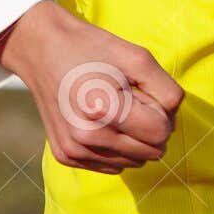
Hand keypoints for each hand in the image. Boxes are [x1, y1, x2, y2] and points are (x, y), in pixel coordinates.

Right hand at [0, 1, 183, 173]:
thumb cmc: (92, 48)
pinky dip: (116, 147)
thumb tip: (171, 122)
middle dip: (149, 127)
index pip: (161, 133)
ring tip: (113, 108)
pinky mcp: (66, 156)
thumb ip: (167, 92)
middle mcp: (85, 137)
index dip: (161, 113)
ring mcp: (74, 150)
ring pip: (134, 162)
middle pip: (150, 152)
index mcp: (102, 109)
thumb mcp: (138, 58)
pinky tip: (100, 121)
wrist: (42, 49)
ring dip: (133, 138)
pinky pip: (113, 165)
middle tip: (128, 99)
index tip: (143, 93)